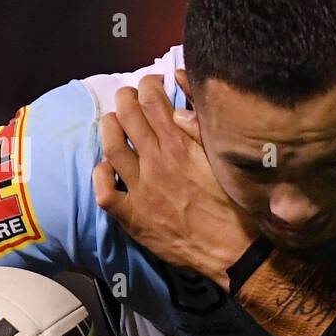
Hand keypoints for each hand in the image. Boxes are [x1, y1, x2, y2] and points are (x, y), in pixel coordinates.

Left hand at [92, 74, 258, 288]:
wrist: (233, 250)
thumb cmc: (235, 204)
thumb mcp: (224, 159)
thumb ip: (200, 128)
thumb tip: (178, 105)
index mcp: (180, 145)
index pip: (152, 99)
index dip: (149, 85)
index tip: (153, 85)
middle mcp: (156, 162)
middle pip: (127, 115)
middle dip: (125, 98)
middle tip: (130, 98)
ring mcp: (141, 190)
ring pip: (110, 146)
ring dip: (109, 127)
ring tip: (114, 123)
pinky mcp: (133, 217)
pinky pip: (104, 192)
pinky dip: (100, 175)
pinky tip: (106, 168)